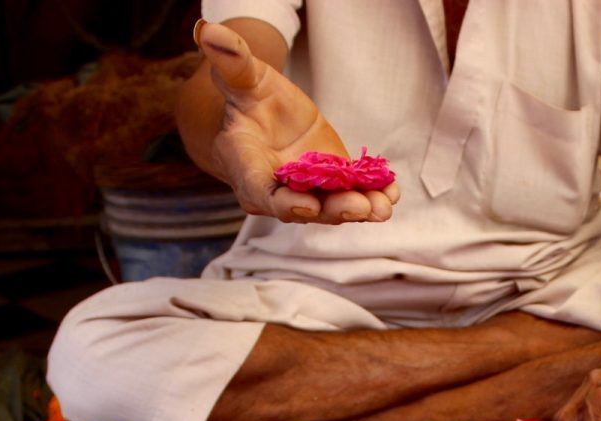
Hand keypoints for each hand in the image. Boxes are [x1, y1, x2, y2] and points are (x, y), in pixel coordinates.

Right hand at [196, 21, 400, 223]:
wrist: (267, 117)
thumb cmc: (249, 98)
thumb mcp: (242, 78)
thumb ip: (231, 62)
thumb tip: (209, 31)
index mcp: (247, 166)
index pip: (262, 193)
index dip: (285, 202)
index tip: (307, 205)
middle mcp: (277, 189)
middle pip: (304, 207)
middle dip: (332, 209)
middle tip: (360, 206)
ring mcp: (308, 192)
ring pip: (332, 207)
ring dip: (359, 208)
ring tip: (382, 206)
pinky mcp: (333, 186)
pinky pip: (353, 194)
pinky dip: (374, 196)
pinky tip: (391, 192)